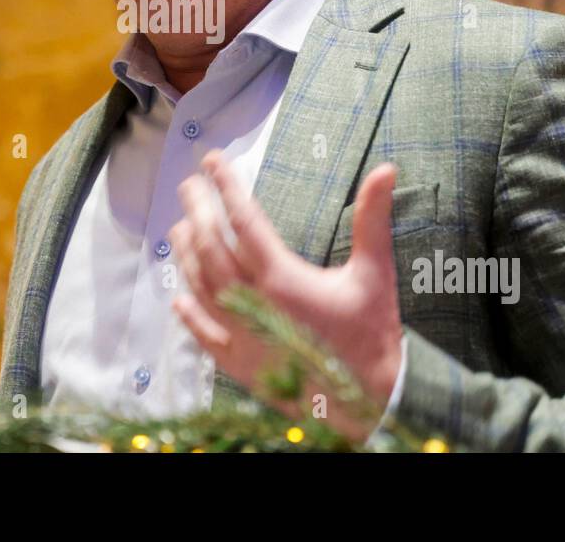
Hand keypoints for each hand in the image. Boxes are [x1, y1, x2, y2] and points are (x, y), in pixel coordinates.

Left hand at [169, 150, 403, 441]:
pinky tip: (178, 300)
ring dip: (186, 253)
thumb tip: (386, 170)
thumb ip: (373, 219)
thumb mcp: (375, 273)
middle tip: (189, 184)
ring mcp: (241, 335)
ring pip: (200, 286)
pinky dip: (188, 315)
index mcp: (282, 278)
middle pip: (211, 247)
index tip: (213, 160)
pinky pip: (203, 334)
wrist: (369, 404)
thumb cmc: (373, 335)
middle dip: (198, 210)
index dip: (226, 185)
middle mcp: (252, 304)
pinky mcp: (239, 364)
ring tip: (180, 226)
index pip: (243, 219)